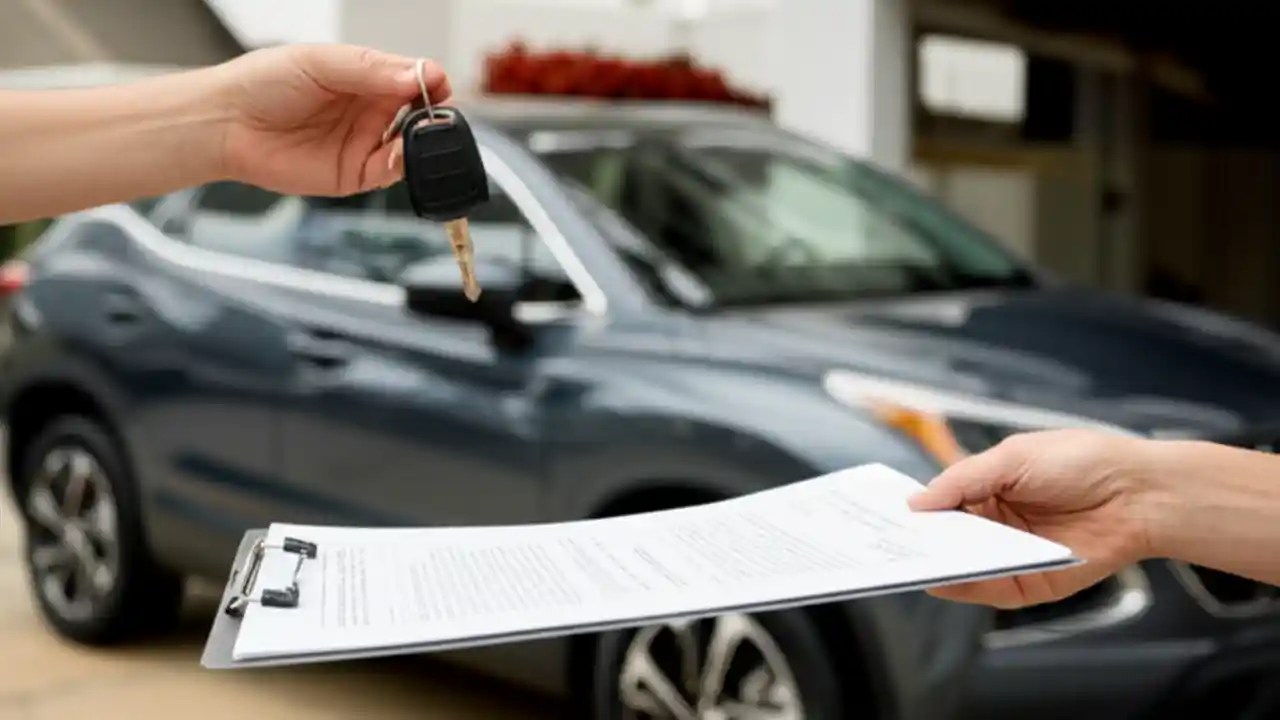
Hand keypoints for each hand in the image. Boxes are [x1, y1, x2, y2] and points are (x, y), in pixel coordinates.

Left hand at [215, 44, 451, 196]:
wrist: (226, 123)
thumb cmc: (262, 83)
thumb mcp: (319, 62)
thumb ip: (370, 69)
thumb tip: (419, 73)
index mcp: (367, 76)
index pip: (415, 77)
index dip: (432, 80)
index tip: (436, 83)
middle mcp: (371, 109)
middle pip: (422, 113)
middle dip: (435, 113)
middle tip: (434, 112)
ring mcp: (366, 142)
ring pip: (413, 145)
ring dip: (424, 142)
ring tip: (418, 134)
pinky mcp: (356, 174)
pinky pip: (392, 172)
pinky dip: (403, 165)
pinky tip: (397, 153)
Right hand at [908, 429, 1158, 608]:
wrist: (1138, 493)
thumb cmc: (1081, 461)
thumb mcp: (1011, 458)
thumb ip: (961, 480)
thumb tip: (916, 502)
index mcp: (988, 488)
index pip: (941, 504)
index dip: (915, 510)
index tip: (882, 516)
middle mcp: (996, 523)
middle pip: (947, 538)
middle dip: (918, 541)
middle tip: (885, 543)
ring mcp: (1012, 554)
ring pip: (964, 565)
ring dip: (937, 565)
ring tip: (907, 561)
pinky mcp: (1030, 582)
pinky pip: (989, 589)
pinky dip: (965, 587)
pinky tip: (944, 580)